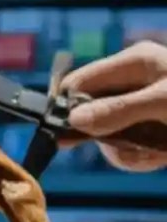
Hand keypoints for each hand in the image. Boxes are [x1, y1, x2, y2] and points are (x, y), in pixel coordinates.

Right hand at [58, 40, 166, 171]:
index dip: (68, 106)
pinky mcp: (155, 129)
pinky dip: (140, 158)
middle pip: (90, 112)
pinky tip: (158, 158)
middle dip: (102, 136)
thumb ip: (119, 110)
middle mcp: (135, 83)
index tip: (64, 134)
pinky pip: (131, 147)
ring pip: (109, 135)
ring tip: (149, 156)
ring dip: (124, 152)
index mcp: (135, 63)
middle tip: (121, 148)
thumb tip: (74, 121)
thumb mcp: (165, 102)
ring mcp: (144, 108)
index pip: (80, 81)